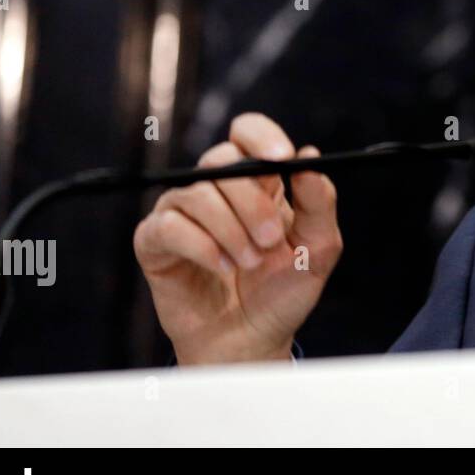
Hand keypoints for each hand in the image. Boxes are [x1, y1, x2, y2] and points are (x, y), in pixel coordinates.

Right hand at [133, 113, 340, 363]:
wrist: (253, 341)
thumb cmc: (283, 291)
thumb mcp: (318, 247)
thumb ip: (319, 201)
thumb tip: (309, 156)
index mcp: (258, 181)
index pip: (247, 133)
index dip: (261, 137)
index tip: (282, 159)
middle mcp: (216, 189)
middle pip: (222, 160)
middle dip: (252, 201)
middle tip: (271, 240)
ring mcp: (183, 213)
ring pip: (196, 193)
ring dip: (230, 229)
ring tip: (249, 262)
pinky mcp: (155, 242)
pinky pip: (169, 225)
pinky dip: (201, 246)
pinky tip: (222, 267)